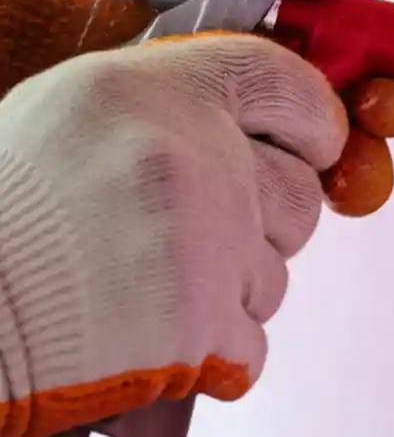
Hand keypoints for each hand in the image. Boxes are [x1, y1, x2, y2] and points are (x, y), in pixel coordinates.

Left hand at [0, 0, 393, 214]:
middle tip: (368, 129)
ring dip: (348, 175)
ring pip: (307, 168)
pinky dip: (280, 219)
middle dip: (373, 124)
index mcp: (246, 13)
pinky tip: (272, 207)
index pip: (341, 43)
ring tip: (338, 181)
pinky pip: (251, 214)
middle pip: (340, 110)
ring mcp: (207, 136)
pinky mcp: (179, 189)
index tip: (389, 86)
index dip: (380, 64)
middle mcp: (234, 77)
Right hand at [0, 35, 343, 436]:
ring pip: (273, 278)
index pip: (280, 81)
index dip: (313, 116)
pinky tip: (144, 338)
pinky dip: (208, 355)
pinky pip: (248, 345)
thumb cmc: (3, 217)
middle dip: (264, 228)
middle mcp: (189, 158)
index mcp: (149, 91)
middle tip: (193, 241)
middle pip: (298, 198)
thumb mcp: (70, 119)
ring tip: (140, 292)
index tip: (318, 140)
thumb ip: (169, 115)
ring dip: (226, 295)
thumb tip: (255, 133)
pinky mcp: (200, 330)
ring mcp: (203, 247)